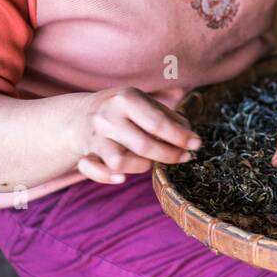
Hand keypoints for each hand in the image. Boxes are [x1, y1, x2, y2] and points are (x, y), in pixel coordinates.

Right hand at [71, 87, 200, 183]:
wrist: (81, 115)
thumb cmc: (123, 110)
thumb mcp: (144, 102)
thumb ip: (168, 116)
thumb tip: (189, 135)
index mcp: (126, 98)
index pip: (157, 122)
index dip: (180, 136)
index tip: (196, 144)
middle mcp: (108, 116)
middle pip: (143, 145)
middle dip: (169, 155)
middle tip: (184, 157)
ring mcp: (95, 136)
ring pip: (120, 161)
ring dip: (141, 166)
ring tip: (150, 161)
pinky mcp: (84, 154)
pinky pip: (92, 170)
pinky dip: (105, 177)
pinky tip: (121, 178)